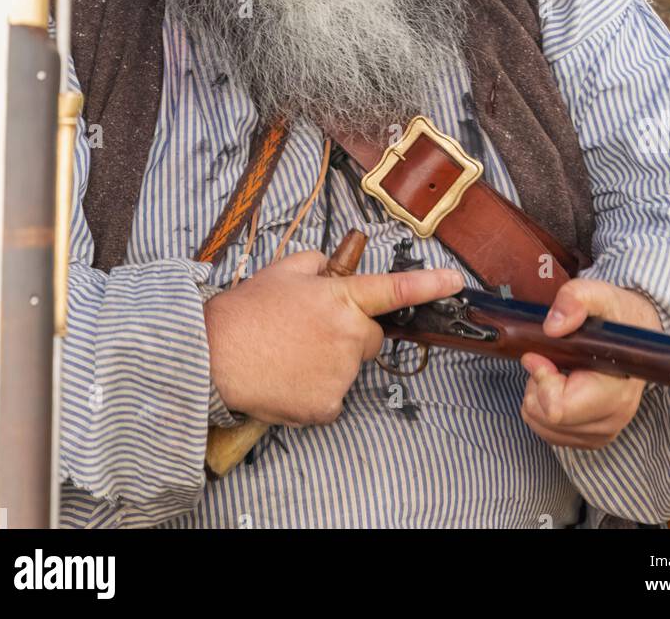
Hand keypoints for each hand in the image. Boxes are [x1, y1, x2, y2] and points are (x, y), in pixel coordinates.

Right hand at [203, 250, 462, 425]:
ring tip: (289, 354)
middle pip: (370, 337)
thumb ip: (318, 264)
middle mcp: (349, 334)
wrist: (214, 355)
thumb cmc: (246, 311)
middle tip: (309, 331)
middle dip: (348, 333)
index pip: (395, 290)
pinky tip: (288, 378)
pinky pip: (332, 396)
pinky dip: (314, 391)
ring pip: (348, 367)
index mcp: (341, 297)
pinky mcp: (328, 405)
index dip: (430, 284)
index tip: (455, 281)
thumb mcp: (284, 270)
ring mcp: (341, 373)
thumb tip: (332, 269)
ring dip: (328, 362)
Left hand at [520, 279, 662, 450]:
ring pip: (544, 428)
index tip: (541, 354)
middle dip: (538, 386)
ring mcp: (604, 432)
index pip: (557, 409)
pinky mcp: (593, 436)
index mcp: (615, 392)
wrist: (637, 332)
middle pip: (547, 420)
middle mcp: (613, 418)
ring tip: (558, 371)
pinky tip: (560, 386)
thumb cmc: (616, 316)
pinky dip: (545, 410)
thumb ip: (574, 300)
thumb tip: (552, 327)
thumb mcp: (596, 294)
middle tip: (551, 360)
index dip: (541, 378)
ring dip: (540, 398)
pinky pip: (550, 432)